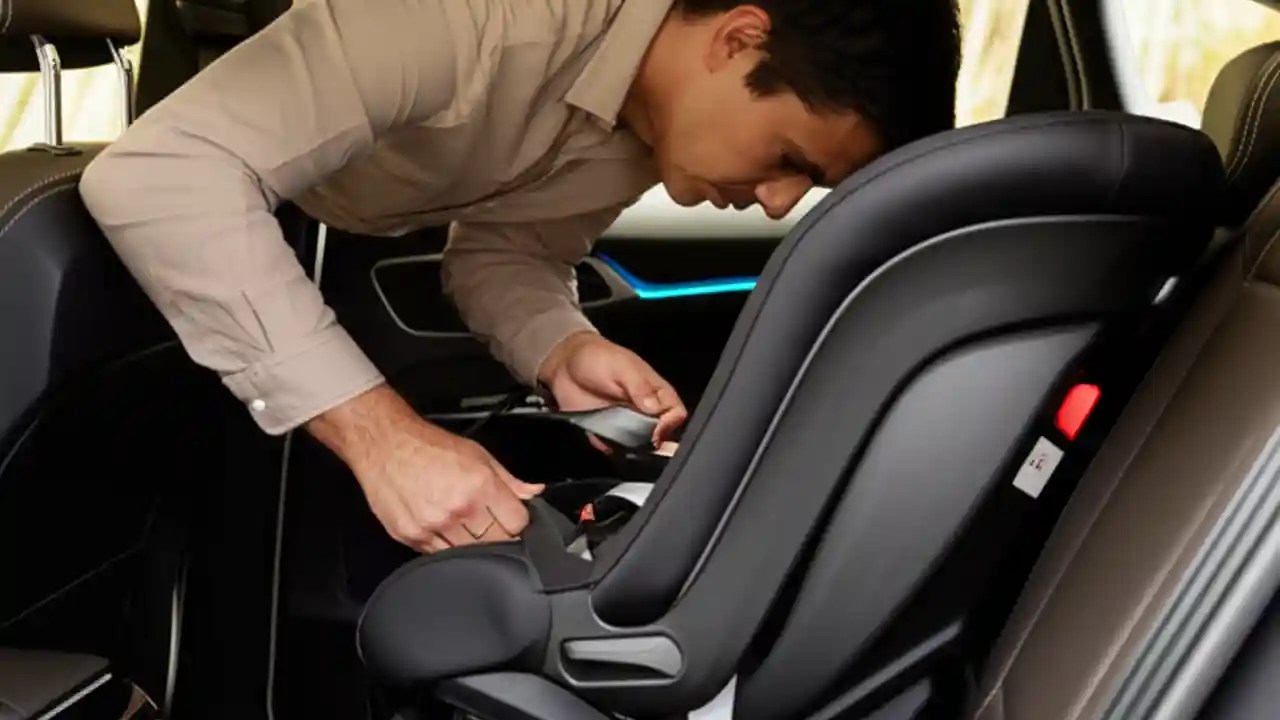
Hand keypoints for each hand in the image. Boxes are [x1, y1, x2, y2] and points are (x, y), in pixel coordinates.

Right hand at [306, 383, 543, 552]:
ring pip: (469, 555)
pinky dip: (447, 548)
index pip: (518, 523)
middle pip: (497, 543)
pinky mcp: (411, 537)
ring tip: (466, 525)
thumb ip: (509, 479)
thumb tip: (534, 492)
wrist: (384, 444)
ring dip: (473, 544)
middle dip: (500, 536)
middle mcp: (457, 509)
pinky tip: (445, 530)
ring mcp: (433, 527)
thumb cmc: (429, 446)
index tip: (514, 519)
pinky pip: (440, 556)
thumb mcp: (477, 454)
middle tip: (492, 524)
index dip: (520, 522)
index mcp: (479, 486)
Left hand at [538, 331, 687, 450]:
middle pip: (660, 435)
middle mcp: (644, 411)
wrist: (564, 363)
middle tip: (634, 437)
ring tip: (618, 440)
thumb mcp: (621, 366)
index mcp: (655, 392)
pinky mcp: (607, 433)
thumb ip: (639, 387)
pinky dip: (611, 450)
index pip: (676, 413)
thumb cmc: (597, 357)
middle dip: (650, 441)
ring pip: (639, 446)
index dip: (669, 424)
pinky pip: (615, 449)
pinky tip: (603, 442)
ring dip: (631, 448)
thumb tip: (656, 408)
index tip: (654, 428)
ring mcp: (626, 423)